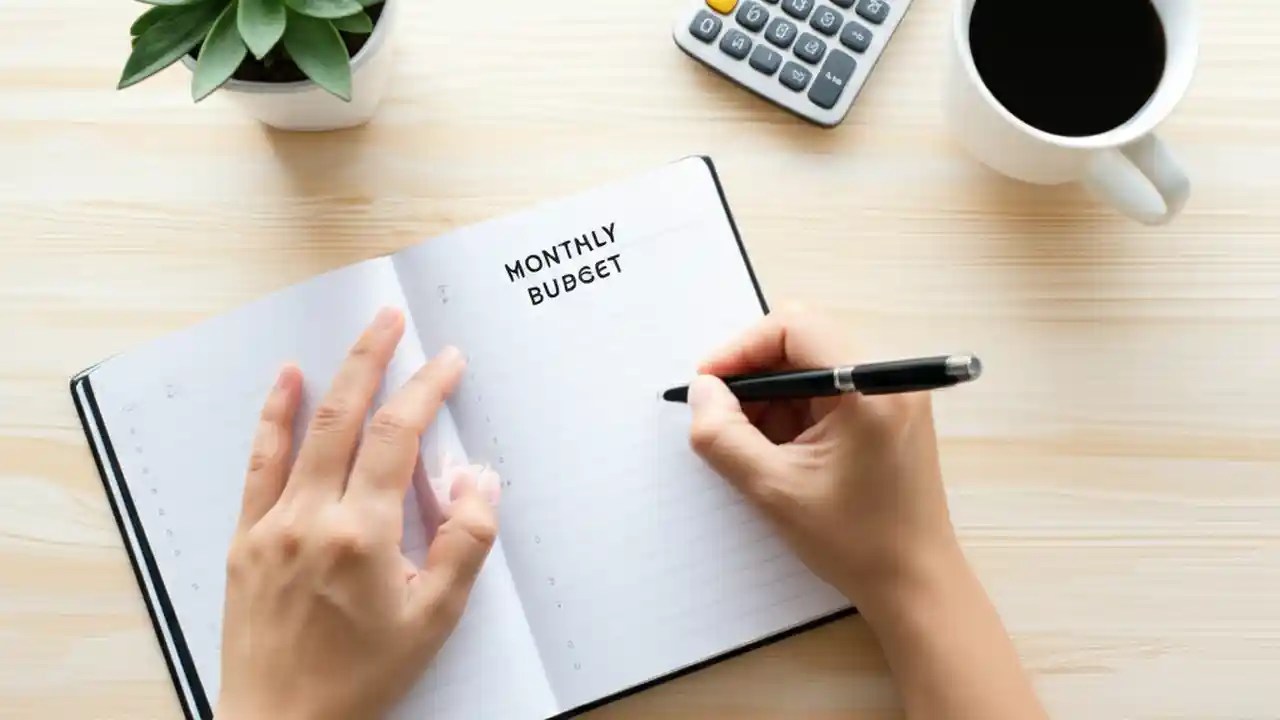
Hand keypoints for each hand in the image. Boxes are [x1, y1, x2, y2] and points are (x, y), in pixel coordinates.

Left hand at [217, 308, 497, 719]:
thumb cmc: (359, 677)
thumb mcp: (434, 619)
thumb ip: (465, 543)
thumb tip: (479, 481)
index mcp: (362, 534)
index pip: (399, 437)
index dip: (427, 389)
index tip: (447, 362)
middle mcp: (311, 516)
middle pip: (348, 416)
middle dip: (375, 358)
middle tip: (394, 318)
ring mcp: (271, 524)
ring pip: (304, 430)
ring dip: (333, 376)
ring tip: (357, 335)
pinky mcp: (245, 538)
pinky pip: (259, 463)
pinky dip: (272, 418)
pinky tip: (284, 384)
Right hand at [686, 308, 959, 615]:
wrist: (915, 584)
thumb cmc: (855, 542)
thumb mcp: (773, 490)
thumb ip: (724, 436)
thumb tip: (701, 392)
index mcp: (870, 388)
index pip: (795, 328)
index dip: (741, 349)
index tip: (708, 385)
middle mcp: (888, 379)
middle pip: (802, 342)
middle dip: (753, 376)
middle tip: (721, 416)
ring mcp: (892, 395)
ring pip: (811, 367)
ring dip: (771, 398)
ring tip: (750, 446)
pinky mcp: (887, 414)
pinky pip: (828, 392)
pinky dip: (793, 412)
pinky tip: (777, 452)